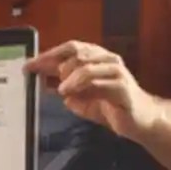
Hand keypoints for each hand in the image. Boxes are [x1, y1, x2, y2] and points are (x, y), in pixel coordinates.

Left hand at [24, 40, 161, 141]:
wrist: (141, 121)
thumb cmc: (111, 106)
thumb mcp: (81, 97)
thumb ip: (65, 88)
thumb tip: (44, 83)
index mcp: (97, 58)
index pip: (70, 48)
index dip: (48, 54)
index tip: (29, 64)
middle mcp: (107, 60)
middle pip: (76, 52)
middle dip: (54, 64)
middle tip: (42, 76)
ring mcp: (116, 71)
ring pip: (86, 65)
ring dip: (68, 76)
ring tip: (60, 89)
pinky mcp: (122, 87)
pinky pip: (98, 81)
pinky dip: (80, 85)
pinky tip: (70, 93)